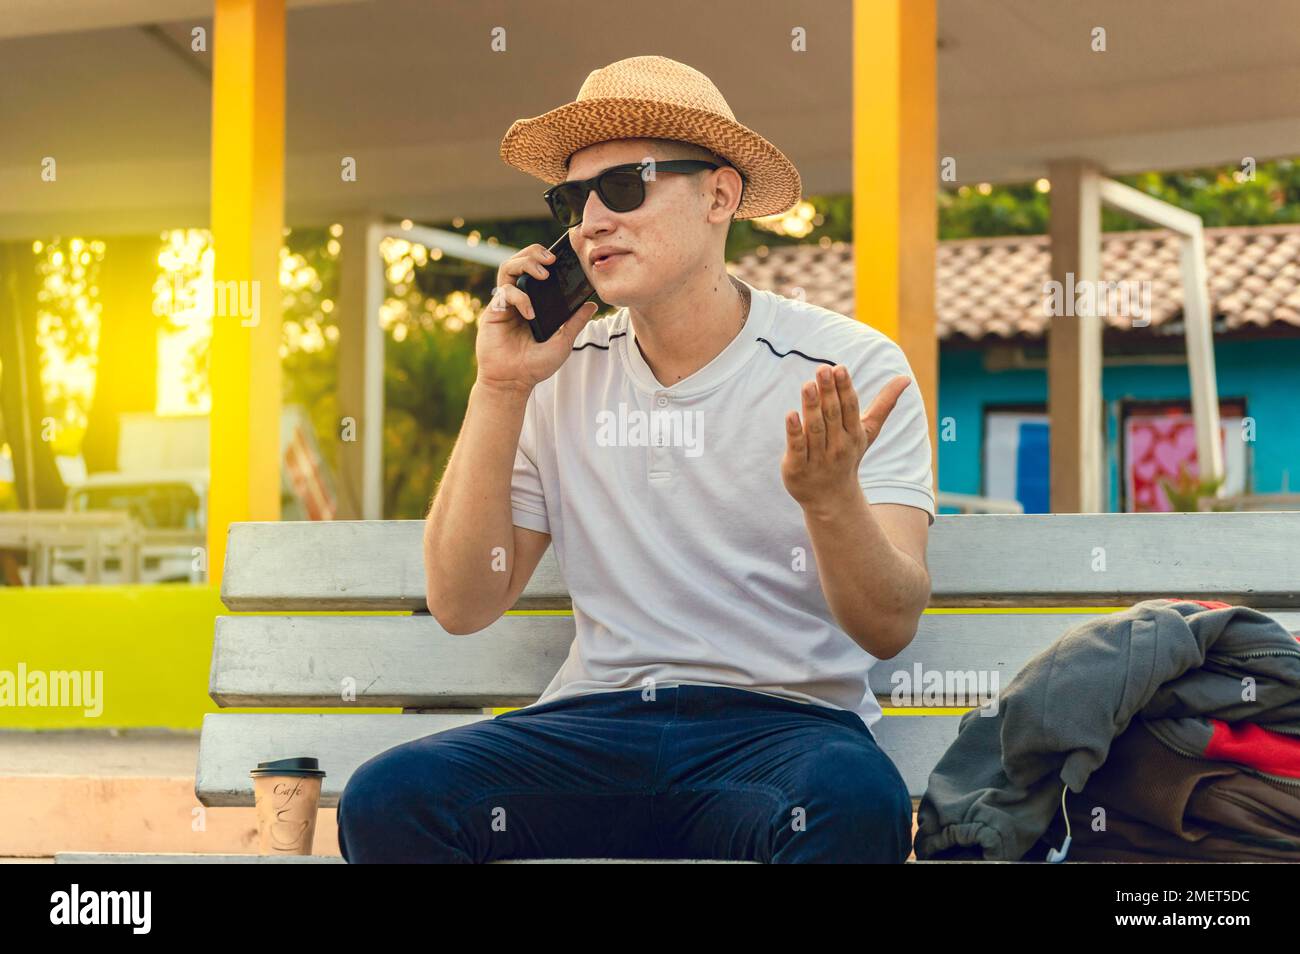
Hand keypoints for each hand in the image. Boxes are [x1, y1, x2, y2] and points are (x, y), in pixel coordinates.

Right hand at [475, 243, 598, 394]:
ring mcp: (505, 303)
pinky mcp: (494, 310)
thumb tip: (592, 305)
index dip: (547, 259)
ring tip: (543, 272)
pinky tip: (530, 313)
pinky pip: (505, 291)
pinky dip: (520, 298)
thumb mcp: (563, 342)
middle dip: (535, 253)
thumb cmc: (536, 365)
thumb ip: (575, 322)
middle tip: (551, 259)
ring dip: (525, 263)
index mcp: (535, 302)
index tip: (563, 256)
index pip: (539, 271)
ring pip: (508, 268)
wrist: (513, 381)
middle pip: (521, 261)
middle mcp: (519, 298)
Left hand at [781, 365, 912, 511]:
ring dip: (812, 406)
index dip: (844, 388)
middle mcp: (838, 445)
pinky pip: (797, 447)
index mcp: (854, 434)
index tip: (839, 368)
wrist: (831, 498)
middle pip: (833, 415)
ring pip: (815, 429)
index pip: (850, 408)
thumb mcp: (867, 431)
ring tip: (808, 385)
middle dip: (829, 392)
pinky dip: (795, 432)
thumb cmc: (847, 455)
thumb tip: (905, 378)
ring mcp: (818, 457)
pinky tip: (791, 415)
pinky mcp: (798, 467)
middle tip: (823, 369)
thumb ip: (884, 404)